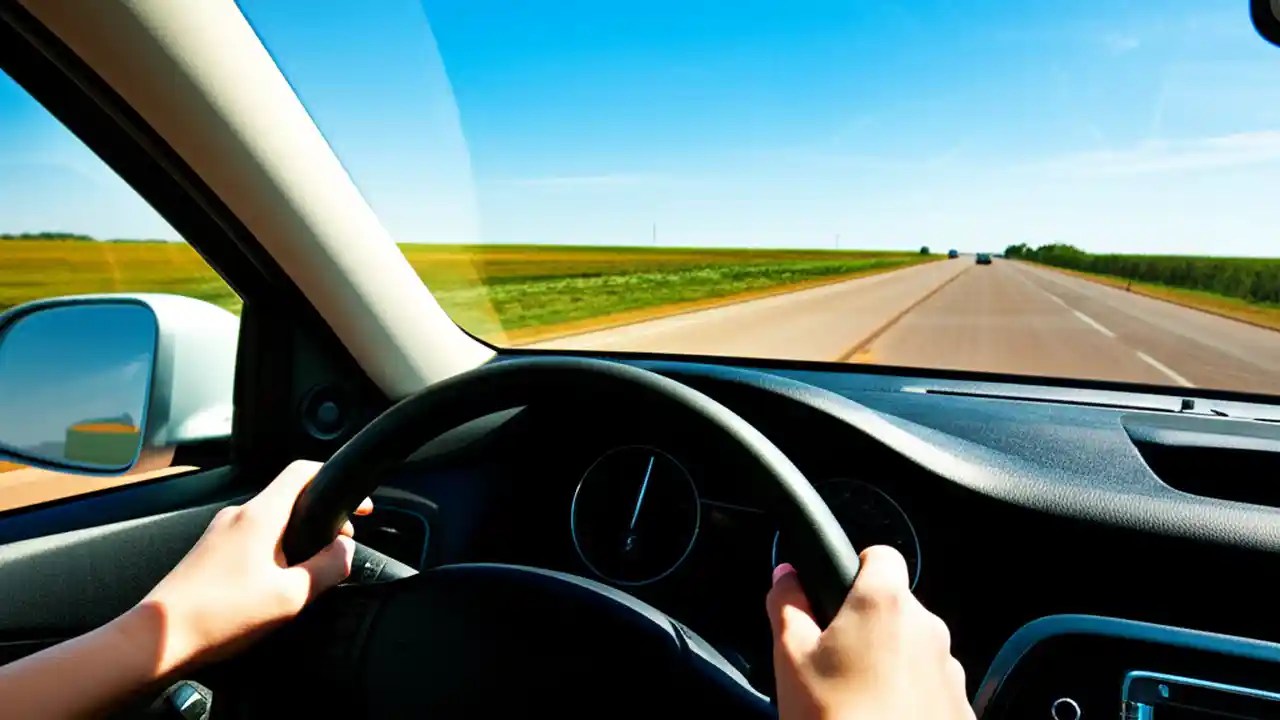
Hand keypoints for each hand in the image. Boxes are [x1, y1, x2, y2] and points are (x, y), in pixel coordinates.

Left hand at [137, 460, 370, 673]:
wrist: (158, 640)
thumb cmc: (219, 616)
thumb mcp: (290, 597)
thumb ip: (327, 568)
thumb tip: (346, 550)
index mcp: (260, 515)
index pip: (304, 472)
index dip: (337, 481)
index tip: (359, 506)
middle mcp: (237, 515)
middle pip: (290, 500)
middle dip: (321, 520)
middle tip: (338, 549)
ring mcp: (219, 533)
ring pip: (271, 523)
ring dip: (297, 540)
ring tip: (307, 574)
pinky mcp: (208, 554)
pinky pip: (252, 541)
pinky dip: (274, 553)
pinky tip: (275, 585)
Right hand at [766, 546, 972, 719]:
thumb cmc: (835, 718)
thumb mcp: (789, 658)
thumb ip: (787, 604)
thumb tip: (787, 575)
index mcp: (884, 603)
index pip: (879, 555)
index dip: (853, 570)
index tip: (833, 598)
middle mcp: (927, 628)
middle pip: (895, 607)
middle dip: (866, 626)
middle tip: (831, 662)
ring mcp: (949, 670)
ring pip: (913, 649)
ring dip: (888, 664)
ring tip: (854, 701)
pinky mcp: (960, 708)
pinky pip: (929, 688)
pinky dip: (908, 697)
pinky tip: (880, 718)